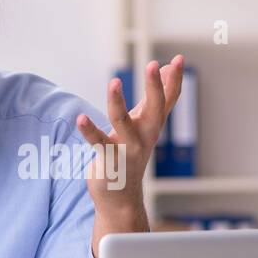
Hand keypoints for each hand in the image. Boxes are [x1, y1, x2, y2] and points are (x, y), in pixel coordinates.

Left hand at [77, 55, 184, 255]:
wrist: (121, 198)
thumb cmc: (130, 154)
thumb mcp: (144, 125)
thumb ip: (154, 99)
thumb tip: (165, 69)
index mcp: (152, 126)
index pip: (167, 100)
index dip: (173, 80)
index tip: (176, 58)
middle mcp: (145, 136)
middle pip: (153, 108)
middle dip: (154, 87)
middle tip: (152, 65)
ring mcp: (128, 149)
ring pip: (123, 122)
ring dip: (118, 102)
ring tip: (114, 82)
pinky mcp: (110, 161)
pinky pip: (99, 143)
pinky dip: (89, 130)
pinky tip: (81, 119)